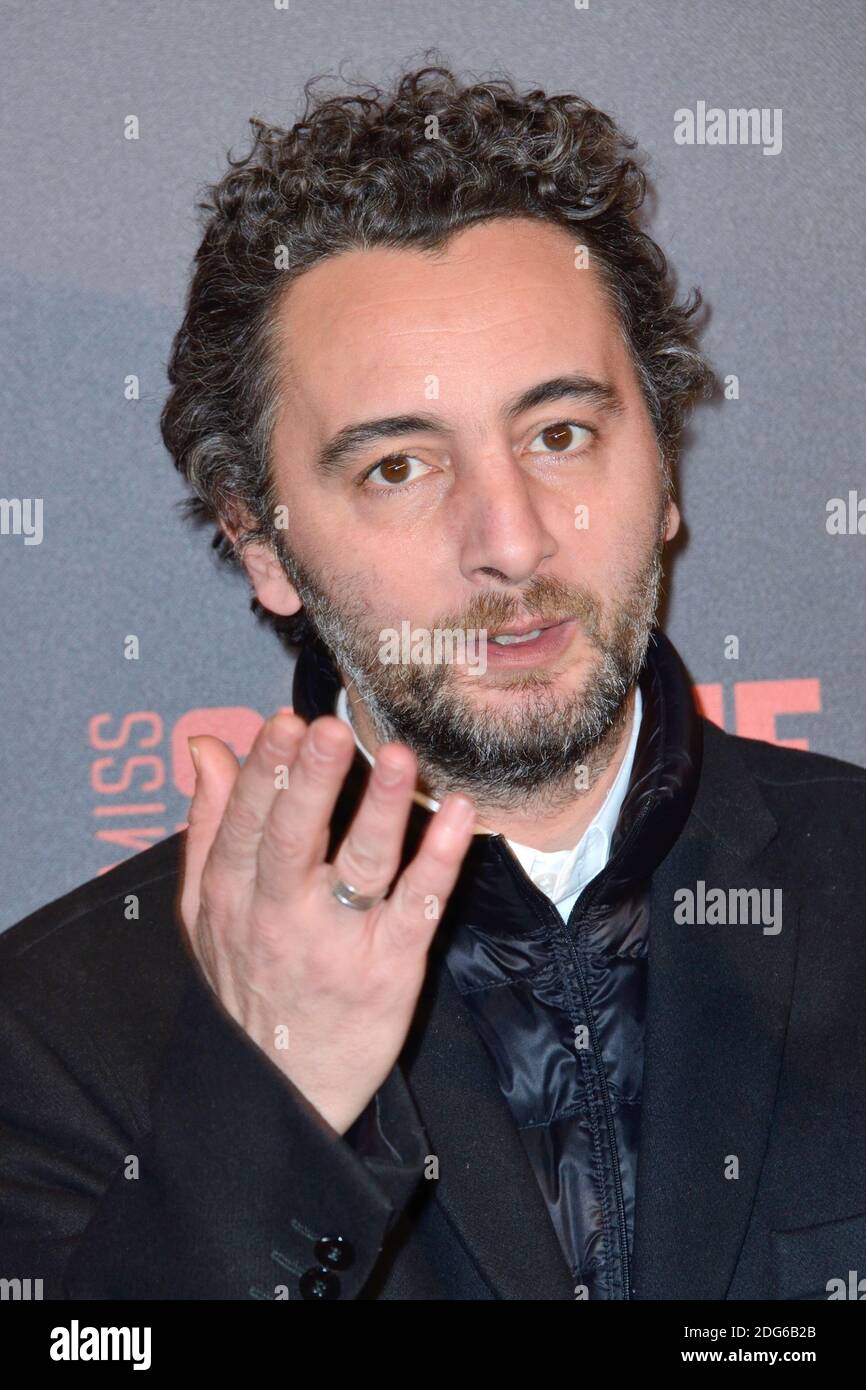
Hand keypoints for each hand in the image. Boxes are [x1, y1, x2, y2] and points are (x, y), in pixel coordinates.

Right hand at [179, 709, 475, 1134]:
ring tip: (400, 758)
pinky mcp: (391, 969)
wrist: (282, 1090)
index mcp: (231, 895)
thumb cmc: (247, 985)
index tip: (283, 722)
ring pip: (362, 868)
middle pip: (294, 839)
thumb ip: (208, 824)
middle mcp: (281, 916)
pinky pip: (418, 909)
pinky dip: (441, 862)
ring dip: (382, 811)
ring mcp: (339, 944)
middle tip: (328, 729)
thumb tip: (206, 747)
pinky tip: (460, 817)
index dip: (265, 771)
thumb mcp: (203, 910)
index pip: (245, 822)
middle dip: (311, 782)